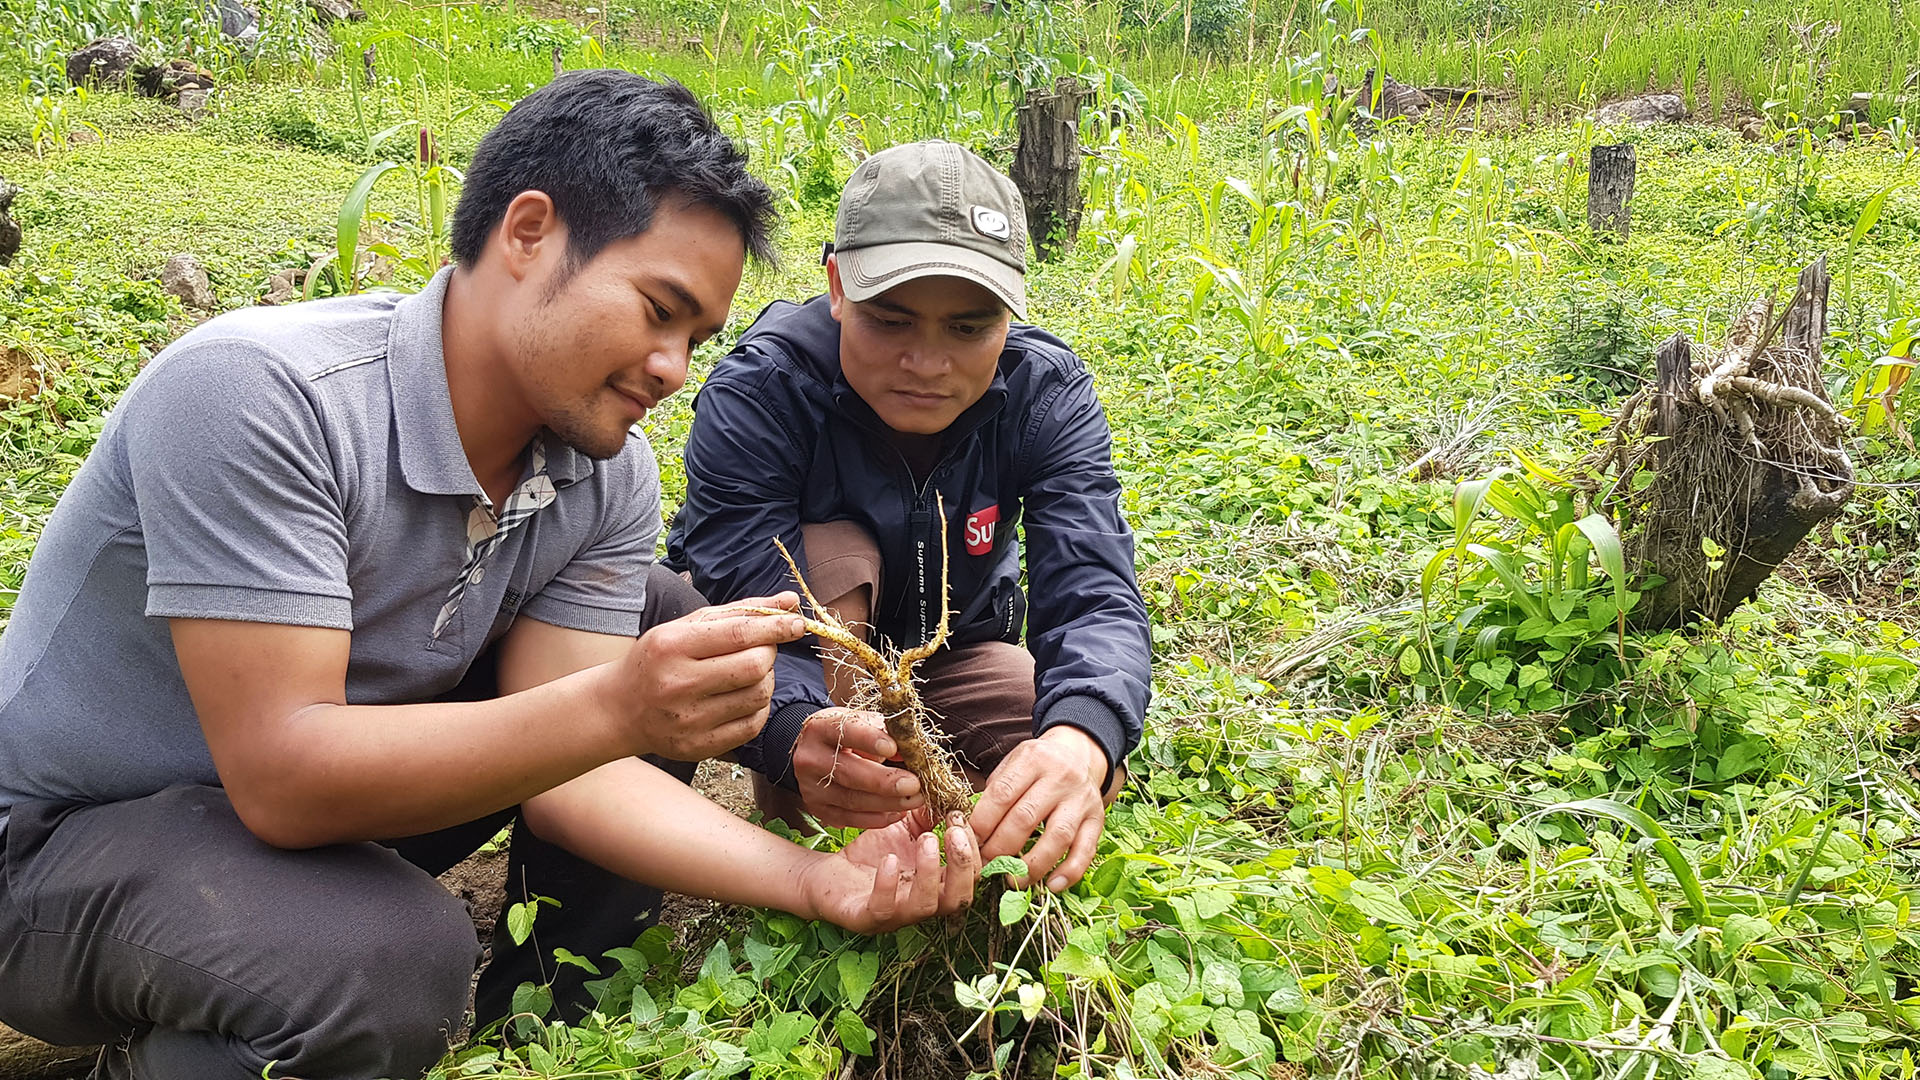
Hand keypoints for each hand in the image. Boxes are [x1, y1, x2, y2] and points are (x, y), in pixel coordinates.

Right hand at [607, 594, 804, 761]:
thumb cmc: (660, 659)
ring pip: (759, 695)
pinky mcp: (700, 746)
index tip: (796, 622)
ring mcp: (689, 720)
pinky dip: (757, 706)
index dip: (776, 627)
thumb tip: (790, 602)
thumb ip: (740, 611)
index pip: (739, 634)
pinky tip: (741, 696)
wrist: (621, 708)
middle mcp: (678, 684)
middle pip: (755, 666)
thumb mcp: (688, 626)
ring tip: (746, 672)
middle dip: (768, 653)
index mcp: (672, 646)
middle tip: (759, 649)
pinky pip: (753, 724)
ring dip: (765, 679)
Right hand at [791, 707, 924, 827]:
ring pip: (851, 800)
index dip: (869, 740)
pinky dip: (876, 818)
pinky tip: (897, 812)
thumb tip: (906, 750)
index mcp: (820, 728)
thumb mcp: (860, 722)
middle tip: (913, 784)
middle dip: (884, 781)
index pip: (845, 732)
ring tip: (913, 799)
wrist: (814, 752)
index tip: (893, 748)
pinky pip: (849, 818)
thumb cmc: (845, 734)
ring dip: (887, 803)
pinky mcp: (818, 809)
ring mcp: (811, 787)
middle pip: (848, 772)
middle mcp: (810, 759)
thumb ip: (883, 730)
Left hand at [797, 808, 980, 932]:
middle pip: (959, 898)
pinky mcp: (865, 917)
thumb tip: (950, 792)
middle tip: (953, 833)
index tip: (957, 815)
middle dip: (963, 864)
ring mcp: (896, 914)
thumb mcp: (904, 828)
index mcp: (937, 884)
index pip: (971, 874)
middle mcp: (922, 903)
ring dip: (930, 872)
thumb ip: (928, 815)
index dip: (972, 846)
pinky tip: (889, 859)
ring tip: (925, 840)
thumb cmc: (872, 854)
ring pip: (926, 906)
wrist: (827, 872)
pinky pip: (883, 909)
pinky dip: (889, 884)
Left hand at [970, 726, 1108, 892]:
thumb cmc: (1037, 766)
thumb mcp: (1014, 763)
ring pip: (1057, 836)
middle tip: (985, 866)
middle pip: (1026, 817)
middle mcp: (1061, 778)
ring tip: (1014, 880)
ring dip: (1033, 864)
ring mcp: (1082, 800)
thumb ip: (996, 791)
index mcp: (1033, 759)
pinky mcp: (1097, 820)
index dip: (983, 822)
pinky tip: (1053, 886)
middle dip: (1000, 848)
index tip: (969, 843)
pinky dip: (1070, 872)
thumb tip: (972, 831)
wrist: (1078, 755)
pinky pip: (1086, 850)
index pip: (1002, 793)